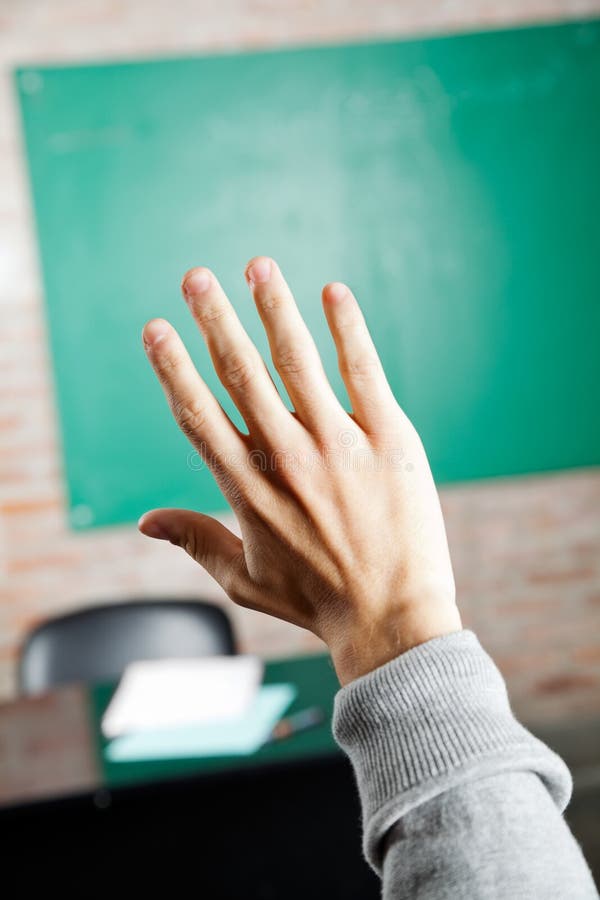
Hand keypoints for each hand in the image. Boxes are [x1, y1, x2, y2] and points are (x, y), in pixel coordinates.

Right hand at [139, 257, 460, 683]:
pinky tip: (334, 293)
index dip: (172, 367)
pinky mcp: (389, 437)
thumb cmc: (315, 600)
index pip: (198, 413)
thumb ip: (194, 540)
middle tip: (194, 276)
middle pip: (240, 373)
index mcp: (246, 488)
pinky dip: (348, 328)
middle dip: (213, 319)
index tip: (155, 329)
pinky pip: (364, 370)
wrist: (393, 618)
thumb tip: (144, 522)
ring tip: (257, 265)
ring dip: (273, 307)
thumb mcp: (243, 577)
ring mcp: (339, 444)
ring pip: (298, 359)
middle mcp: (286, 457)